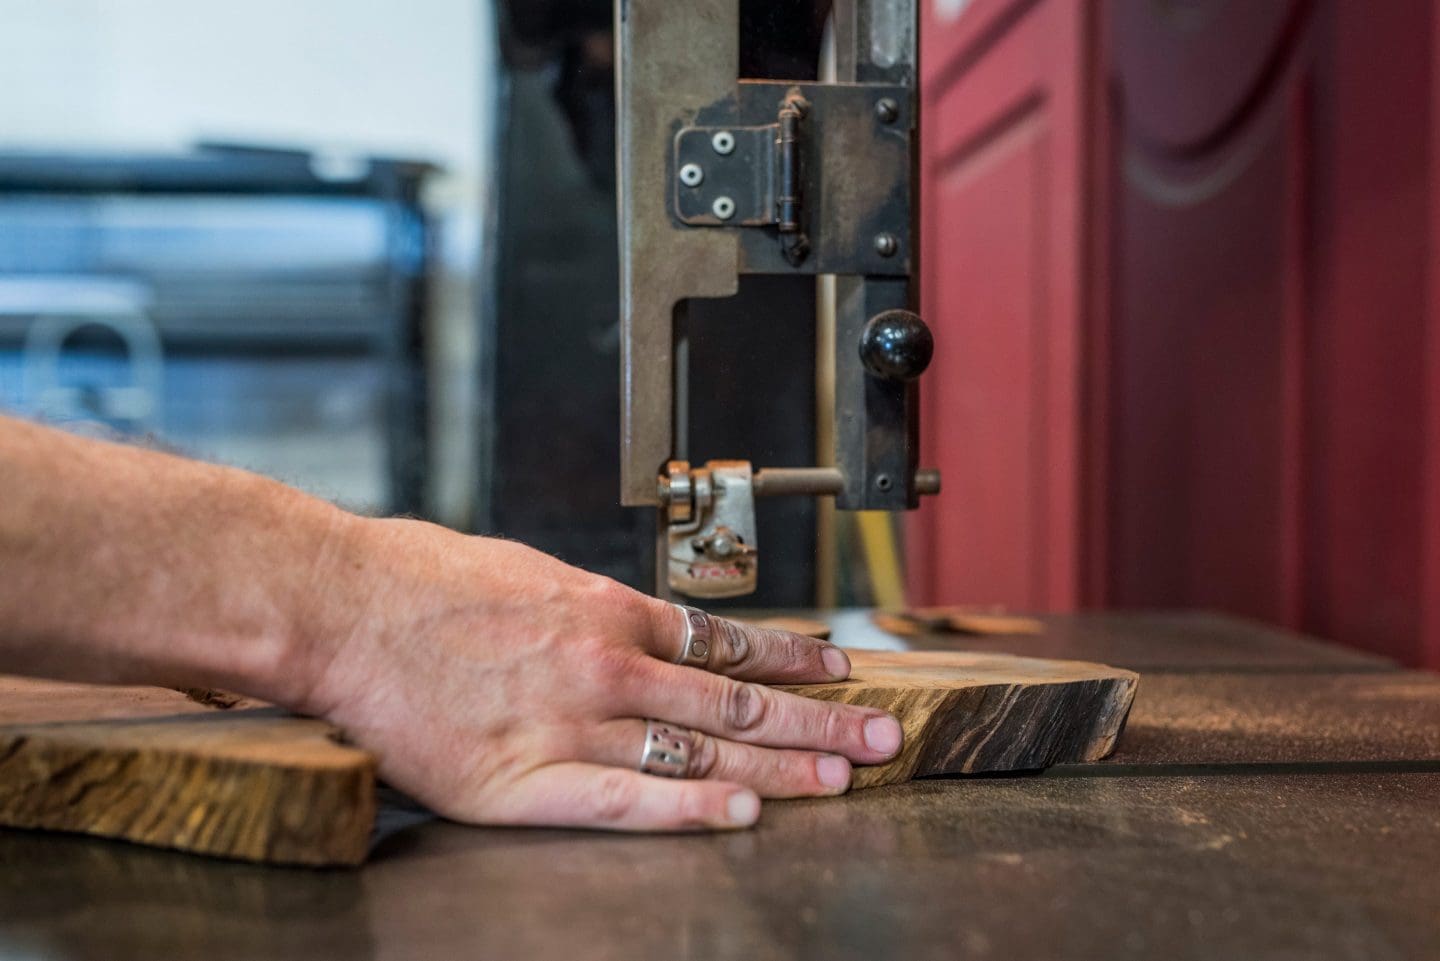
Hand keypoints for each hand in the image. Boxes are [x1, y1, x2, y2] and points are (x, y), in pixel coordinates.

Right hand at [298, 517, 903, 831]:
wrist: (339, 606)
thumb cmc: (423, 579)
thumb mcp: (530, 569)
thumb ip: (596, 608)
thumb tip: (646, 629)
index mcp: (607, 609)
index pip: (727, 643)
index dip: (793, 663)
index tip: (841, 674)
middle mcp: (605, 663)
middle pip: (733, 702)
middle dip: (817, 721)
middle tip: (881, 737)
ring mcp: (569, 723)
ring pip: (695, 753)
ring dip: (776, 770)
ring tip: (840, 781)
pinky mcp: (519, 780)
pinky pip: (623, 801)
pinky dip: (689, 811)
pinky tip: (741, 816)